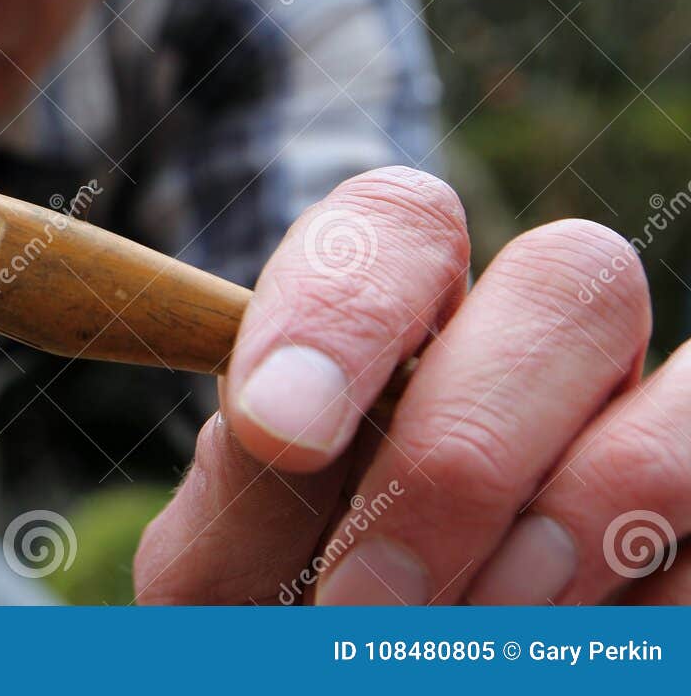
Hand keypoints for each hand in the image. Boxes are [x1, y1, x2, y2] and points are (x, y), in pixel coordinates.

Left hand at [135, 166, 686, 603]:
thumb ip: (246, 491)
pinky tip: (540, 650)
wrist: (354, 676)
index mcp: (396, 323)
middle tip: (361, 600)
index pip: (404, 221)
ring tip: (453, 645)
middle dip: (461, 451)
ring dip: (560, 537)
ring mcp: (636, 430)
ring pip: (674, 411)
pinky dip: (632, 609)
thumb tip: (276, 420)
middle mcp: (533, 350)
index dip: (347, 304)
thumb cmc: (268, 621)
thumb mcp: (225, 568)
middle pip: (569, 283)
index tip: (278, 428)